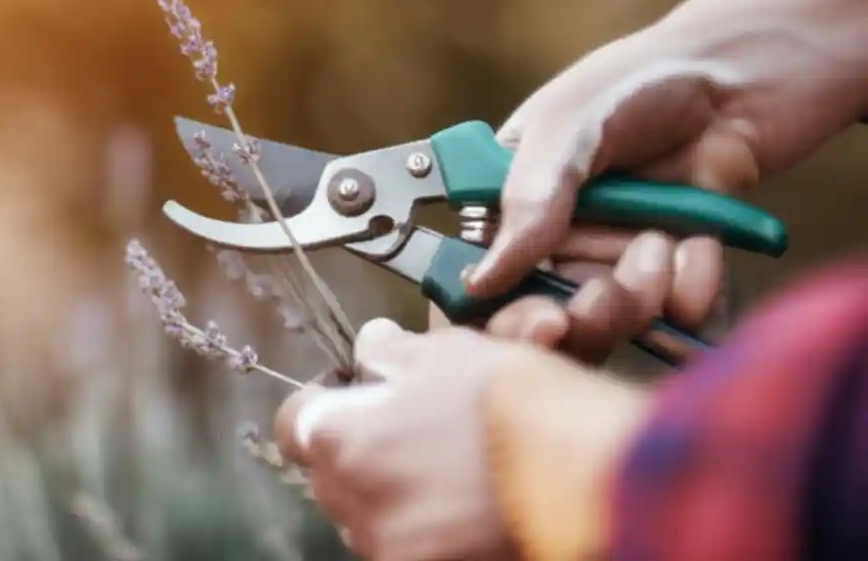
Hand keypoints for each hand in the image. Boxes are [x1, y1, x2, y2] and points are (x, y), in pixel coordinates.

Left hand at [274, 319, 525, 559]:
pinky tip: (470, 508)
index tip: (360, 393)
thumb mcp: (450, 353)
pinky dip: (430, 530)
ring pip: (371, 517)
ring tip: (452, 472)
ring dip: (395, 495)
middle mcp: (352, 503)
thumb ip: (392, 353)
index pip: (294, 424)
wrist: (590, 476)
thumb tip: (370, 345)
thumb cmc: (512, 405)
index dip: (324, 402)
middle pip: (332, 475)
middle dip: (363, 450)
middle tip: (415, 431)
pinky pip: (408, 547)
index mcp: (340, 439)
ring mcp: (389, 549)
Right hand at [463, 0, 867, 300]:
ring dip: (640, 294)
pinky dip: (691, 290)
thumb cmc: (641, 82)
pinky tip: (700, 249)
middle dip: (582, 312)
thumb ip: (528, 202)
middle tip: (599, 299)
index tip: (540, 322)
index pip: (481, 278)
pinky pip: (674, 315)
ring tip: (664, 244)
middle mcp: (554, 237)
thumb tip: (479, 278)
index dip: (503, 313)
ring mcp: (613, 255)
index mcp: (508, 199)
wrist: (746, 78)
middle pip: (546, 314)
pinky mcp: (673, 269)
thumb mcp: (570, 126)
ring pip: (613, 321)